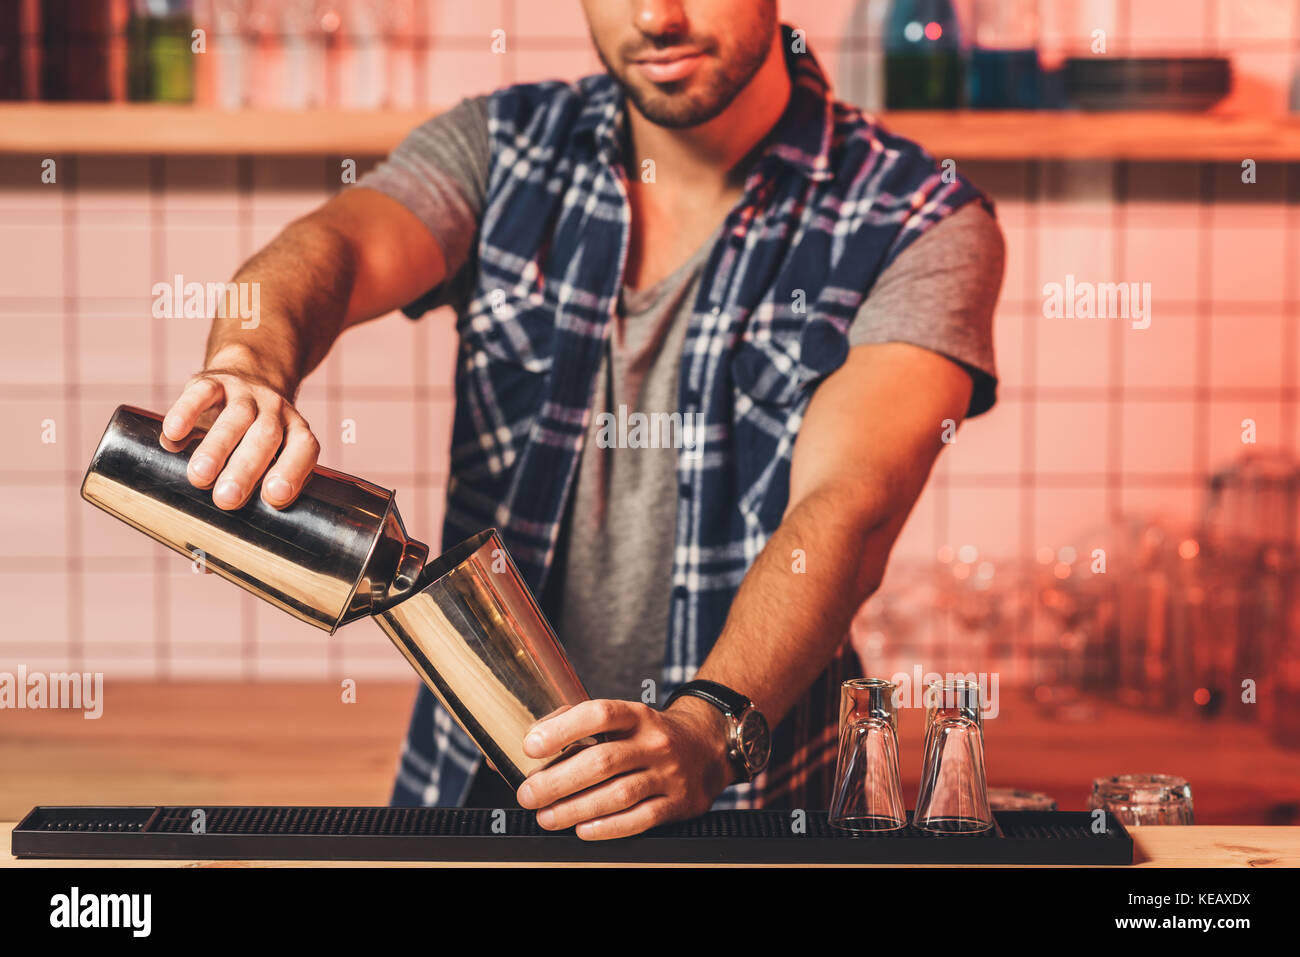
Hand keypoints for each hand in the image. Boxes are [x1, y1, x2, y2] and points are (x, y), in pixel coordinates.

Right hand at [160, 349, 318, 510]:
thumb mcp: (269, 455)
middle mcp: (275, 410)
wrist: (247, 374)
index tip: (274, 497)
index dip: (292, 471)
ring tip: (199, 476)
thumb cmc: (256, 436)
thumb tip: (228, 547)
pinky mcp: (214, 381)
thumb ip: (258, 487)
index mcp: (295, 431)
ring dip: (217, 447)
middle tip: (227, 499)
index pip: (303, 448)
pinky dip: (186, 412)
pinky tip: (173, 434)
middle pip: (266, 437)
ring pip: (236, 418)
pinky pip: (203, 393)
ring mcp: (246, 393)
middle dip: (246, 469)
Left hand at [515, 698, 734, 840]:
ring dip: (575, 809)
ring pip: (618, 794)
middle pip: (602, 761)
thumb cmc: (649, 735)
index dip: (562, 729)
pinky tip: (582, 830)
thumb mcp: (622, 719)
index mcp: (636, 715)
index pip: (599, 714)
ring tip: (547, 817)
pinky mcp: (677, 804)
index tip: (530, 746)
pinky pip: (639, 820)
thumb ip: (577, 723)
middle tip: (528, 794)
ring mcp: (668, 774)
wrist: (707, 747)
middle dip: (558, 781)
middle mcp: (654, 742)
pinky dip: (607, 827)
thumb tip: (528, 737)